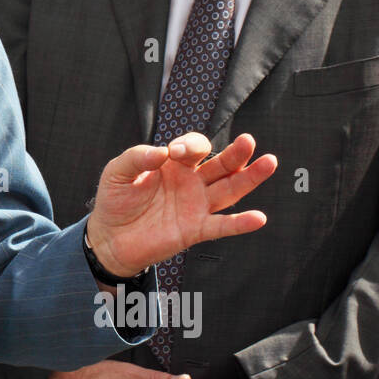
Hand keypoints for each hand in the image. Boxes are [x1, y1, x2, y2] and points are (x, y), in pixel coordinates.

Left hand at [86, 132, 275, 277]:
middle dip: (236, 153)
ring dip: (250, 178)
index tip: (177, 152)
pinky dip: (240, 224)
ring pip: (230, 189)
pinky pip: (222, 226)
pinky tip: (258, 218)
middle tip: (248, 141)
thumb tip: (161, 153)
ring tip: (269, 162)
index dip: (191, 146)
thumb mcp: (116, 172)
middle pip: (222, 164)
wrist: (109, 238)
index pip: (195, 147)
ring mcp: (196, 205)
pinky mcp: (195, 230)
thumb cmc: (115, 201)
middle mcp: (191, 182)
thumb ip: (136, 158)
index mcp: (174, 163)